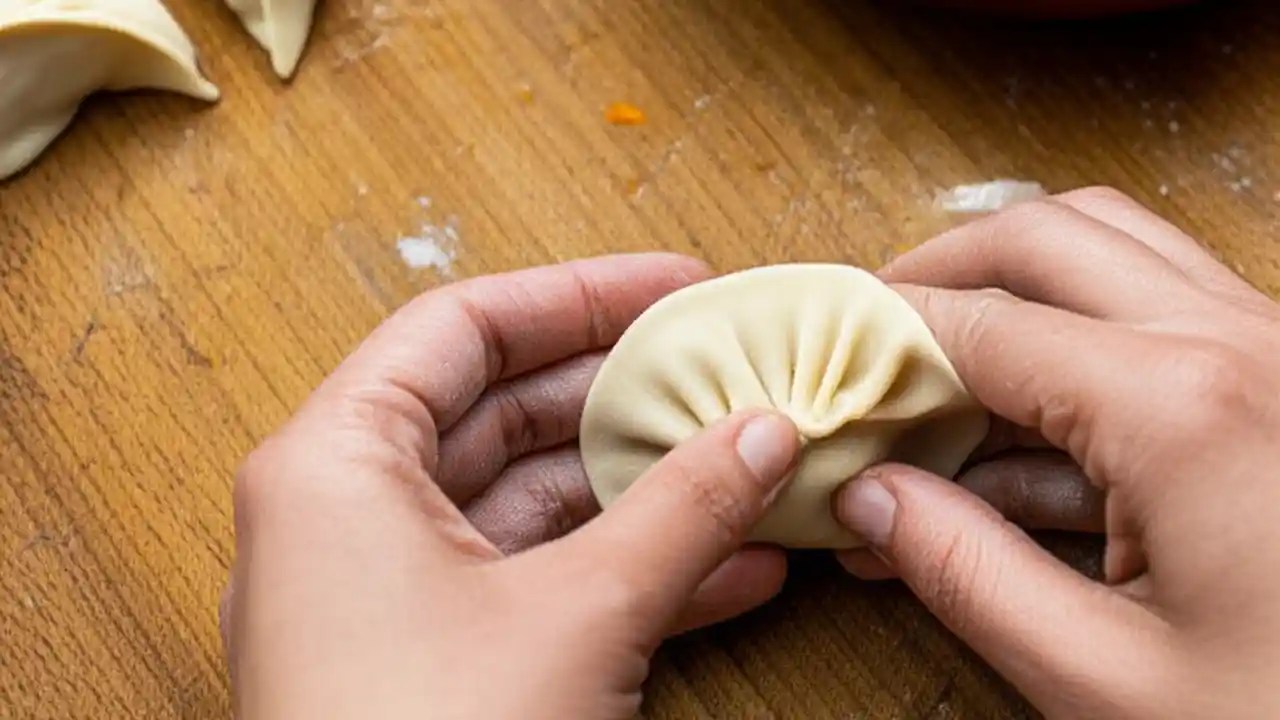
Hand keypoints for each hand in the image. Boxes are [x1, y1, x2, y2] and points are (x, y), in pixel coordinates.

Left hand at [221, 254, 801, 717]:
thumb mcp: (577, 615)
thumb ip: (680, 510)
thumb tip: (766, 432)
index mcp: (334, 464)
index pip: (463, 327)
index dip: (578, 295)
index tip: (677, 285)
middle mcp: (348, 516)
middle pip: (503, 411)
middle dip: (627, 396)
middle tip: (726, 372)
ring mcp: (392, 594)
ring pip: (534, 505)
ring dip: (646, 490)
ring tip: (750, 463)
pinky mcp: (437, 662)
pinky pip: (541, 583)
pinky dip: (631, 569)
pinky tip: (736, 566)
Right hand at [835, 187, 1279, 717]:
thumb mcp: (1105, 681)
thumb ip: (966, 572)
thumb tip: (870, 497)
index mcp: (1184, 406)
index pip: (983, 325)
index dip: (883, 337)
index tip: (820, 354)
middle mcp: (1242, 349)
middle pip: (1054, 237)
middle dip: (943, 269)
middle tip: (870, 328)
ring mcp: (1277, 362)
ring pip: (1119, 255)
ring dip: (1017, 292)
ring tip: (936, 371)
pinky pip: (1166, 328)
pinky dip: (1076, 360)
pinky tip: (1012, 449)